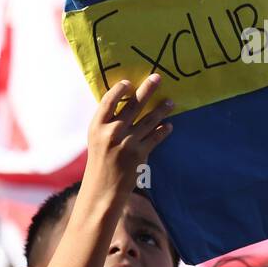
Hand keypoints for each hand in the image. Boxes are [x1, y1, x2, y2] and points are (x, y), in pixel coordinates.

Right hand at [84, 75, 173, 197]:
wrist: (102, 189)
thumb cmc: (100, 160)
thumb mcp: (96, 138)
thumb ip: (107, 121)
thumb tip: (126, 100)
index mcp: (97, 126)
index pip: (109, 101)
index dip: (120, 89)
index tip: (129, 82)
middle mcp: (112, 132)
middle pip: (133, 105)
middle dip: (147, 89)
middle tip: (157, 77)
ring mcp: (127, 143)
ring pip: (149, 120)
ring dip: (162, 109)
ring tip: (171, 102)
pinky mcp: (140, 154)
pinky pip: (156, 137)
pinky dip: (164, 131)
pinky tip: (169, 126)